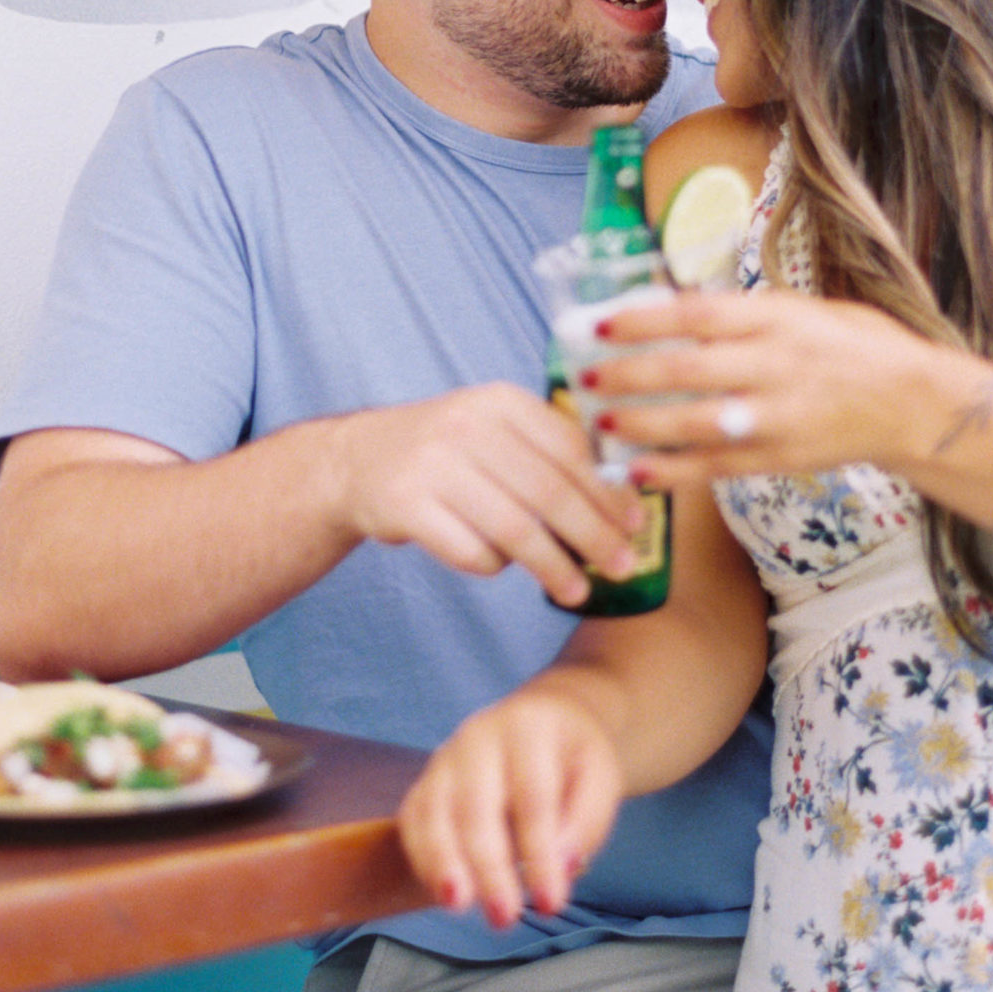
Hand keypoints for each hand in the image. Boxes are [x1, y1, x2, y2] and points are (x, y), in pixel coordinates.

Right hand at [336, 385, 643, 609]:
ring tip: (576, 590)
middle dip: (592, 534)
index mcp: (500, 401)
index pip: (569, 449)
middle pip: (547, 491)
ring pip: (512, 526)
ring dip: (552, 565)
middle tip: (619, 566)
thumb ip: (548, 455)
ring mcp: (433, 464)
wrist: (358, 459)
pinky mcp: (405, 505)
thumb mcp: (494, 429)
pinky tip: (503, 567)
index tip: (634, 525)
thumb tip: (620, 508)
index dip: (606, 491)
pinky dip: (494, 565)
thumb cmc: (448, 452)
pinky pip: (469, 549)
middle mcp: (466, 425)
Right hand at [398, 686, 624, 929]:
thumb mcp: (600, 778)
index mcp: (529, 728)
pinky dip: (423, 859)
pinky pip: (413, 821)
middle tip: (504, 916)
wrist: (542, 724)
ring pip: (433, 810)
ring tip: (456, 905)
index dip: (539, 852)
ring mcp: (445, 759)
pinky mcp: (425, 784)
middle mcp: (478, 737)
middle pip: (476, 804)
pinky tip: (441, 894)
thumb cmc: (571, 759)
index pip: (533, 795)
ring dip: (442, 862)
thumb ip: (586, 822)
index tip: (551, 903)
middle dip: (487, 865)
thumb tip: (562, 865)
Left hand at [585, 289, 930, 490]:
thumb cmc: (856, 345)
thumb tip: (677, 308)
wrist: (915, 404)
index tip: (601, 324)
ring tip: (600, 423)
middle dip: (630, 375)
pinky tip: (636, 471)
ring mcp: (778, 417)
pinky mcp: (781, 458)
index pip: (698, 315)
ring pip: (697, 423)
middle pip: (688, 371)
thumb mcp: (805, 309)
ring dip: (641, 425)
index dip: (645, 320)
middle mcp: (776, 366)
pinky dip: (673, 470)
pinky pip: (717, 467)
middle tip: (586, 376)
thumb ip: (746, 313)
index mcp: (779, 319)